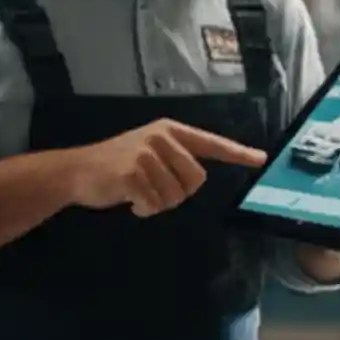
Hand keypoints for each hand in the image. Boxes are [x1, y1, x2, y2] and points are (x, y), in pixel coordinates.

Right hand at [68, 119, 266, 217]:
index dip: (237, 153)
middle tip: (155, 189)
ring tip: (138, 191)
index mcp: (170, 130)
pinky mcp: (132, 174)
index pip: (211, 143)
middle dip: (179, 193)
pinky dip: (144, 209)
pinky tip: (129, 199)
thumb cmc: (117, 164)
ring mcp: (146, 154)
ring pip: (176, 196)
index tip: (261, 159)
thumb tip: (198, 178)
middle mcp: (161, 138)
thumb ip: (174, 159)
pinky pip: (154, 204)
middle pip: (196, 179)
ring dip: (158, 203)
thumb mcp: (149, 150)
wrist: (77, 171)